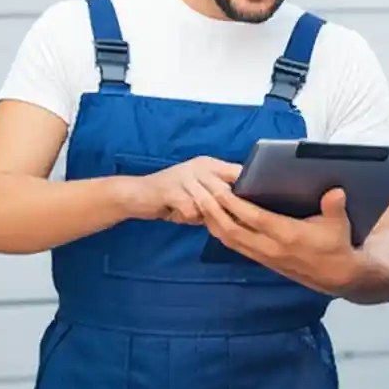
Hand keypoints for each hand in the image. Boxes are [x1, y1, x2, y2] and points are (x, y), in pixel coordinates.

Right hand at [119, 156, 241, 224]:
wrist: (136, 195)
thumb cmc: (172, 197)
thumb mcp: (199, 192)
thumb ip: (219, 197)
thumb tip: (247, 210)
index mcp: (210, 164)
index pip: (239, 173)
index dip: (248, 191)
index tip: (253, 209)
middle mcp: (200, 166)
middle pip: (226, 191)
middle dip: (227, 211)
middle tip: (227, 224)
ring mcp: (185, 176)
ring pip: (209, 202)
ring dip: (206, 216)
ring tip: (200, 220)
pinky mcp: (171, 189)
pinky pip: (191, 210)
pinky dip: (189, 218)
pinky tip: (180, 217)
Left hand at [202, 187, 358, 293]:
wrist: (337, 276)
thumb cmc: (336, 245)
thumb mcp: (340, 224)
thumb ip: (334, 206)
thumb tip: (336, 191)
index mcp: (288, 235)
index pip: (254, 218)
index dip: (235, 204)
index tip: (220, 189)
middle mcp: (271, 247)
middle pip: (233, 230)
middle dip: (215, 211)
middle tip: (201, 192)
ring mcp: (264, 256)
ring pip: (230, 240)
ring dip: (213, 222)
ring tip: (201, 203)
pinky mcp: (262, 260)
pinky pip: (235, 246)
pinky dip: (221, 232)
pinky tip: (214, 220)